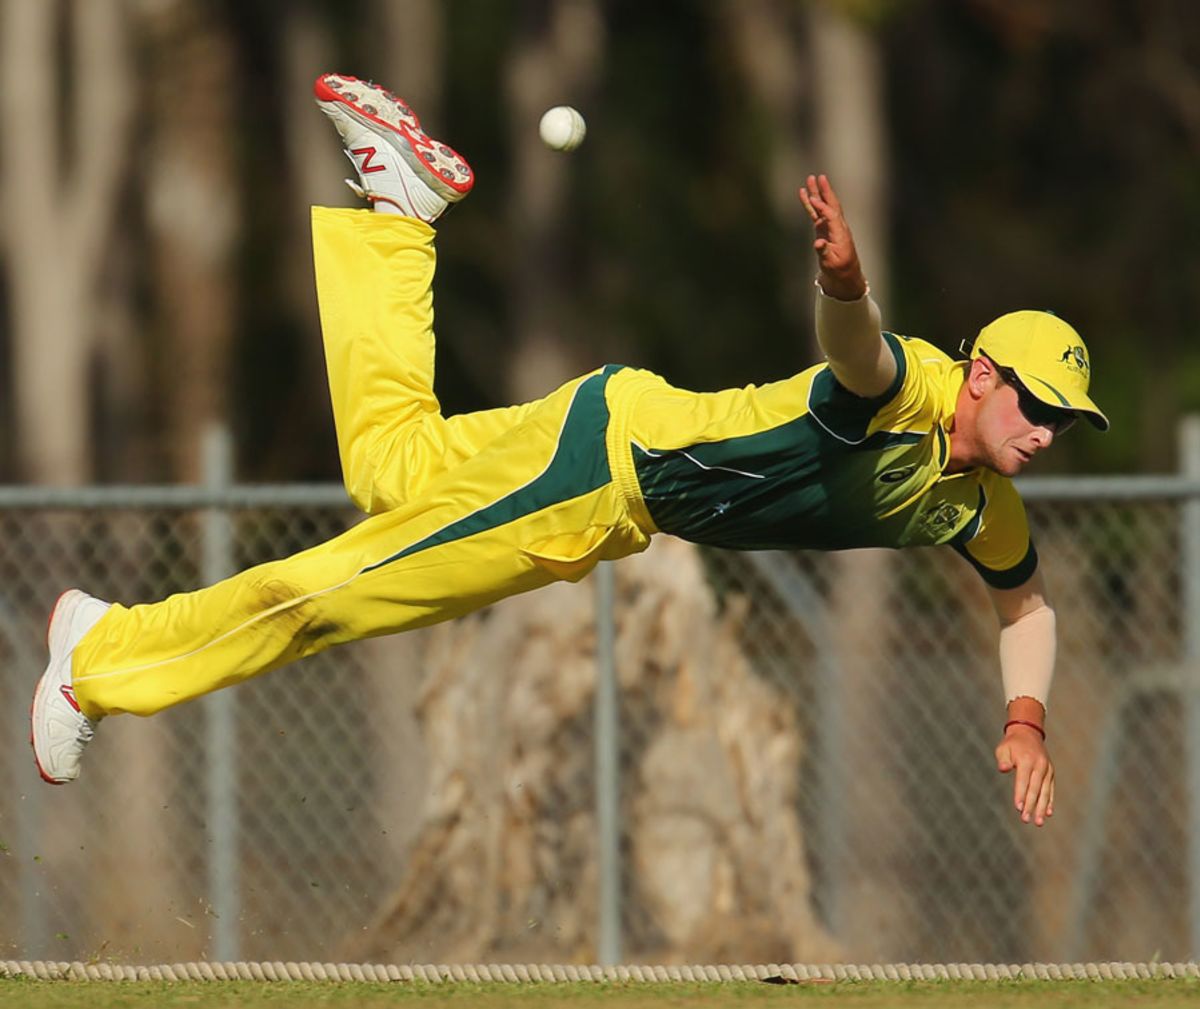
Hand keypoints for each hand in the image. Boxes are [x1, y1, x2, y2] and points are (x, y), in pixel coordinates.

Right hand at [797, 174, 865, 299]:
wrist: (844, 273)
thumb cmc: (839, 268)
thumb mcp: (831, 262)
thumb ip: (824, 251)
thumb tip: (818, 243)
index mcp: (840, 233)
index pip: (832, 215)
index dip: (822, 207)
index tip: (813, 199)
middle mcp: (837, 226)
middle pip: (831, 204)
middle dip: (825, 191)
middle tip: (820, 177)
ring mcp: (830, 226)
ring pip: (824, 206)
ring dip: (817, 193)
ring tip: (811, 179)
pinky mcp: (824, 228)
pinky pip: (816, 213)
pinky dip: (811, 204)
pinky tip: (805, 195)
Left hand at [995, 725, 1054, 826]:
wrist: (1028, 733)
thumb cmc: (1012, 744)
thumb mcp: (1003, 748)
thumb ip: (1003, 759)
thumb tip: (1003, 769)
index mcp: (1027, 760)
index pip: (1023, 780)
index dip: (1021, 794)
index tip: (1018, 808)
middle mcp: (1039, 765)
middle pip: (1035, 789)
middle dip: (1031, 805)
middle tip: (1026, 819)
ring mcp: (1047, 769)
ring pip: (1045, 791)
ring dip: (1041, 807)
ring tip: (1038, 822)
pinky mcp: (1050, 773)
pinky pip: (1051, 789)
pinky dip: (1049, 801)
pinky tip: (1047, 813)